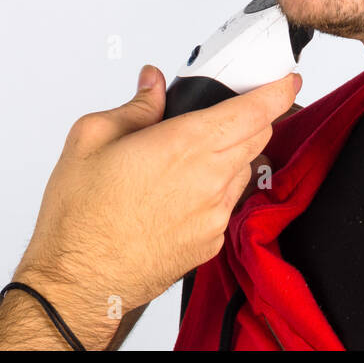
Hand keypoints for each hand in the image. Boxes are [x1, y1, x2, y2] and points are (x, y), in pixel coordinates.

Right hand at [10, 66, 301, 342]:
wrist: (78, 283)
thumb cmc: (81, 217)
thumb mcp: (91, 138)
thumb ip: (135, 105)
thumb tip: (152, 85)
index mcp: (186, 144)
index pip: (255, 110)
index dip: (277, 89)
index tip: (285, 79)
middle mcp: (210, 179)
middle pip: (259, 135)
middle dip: (252, 116)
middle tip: (226, 110)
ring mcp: (215, 214)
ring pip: (245, 169)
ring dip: (233, 154)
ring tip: (189, 156)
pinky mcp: (211, 242)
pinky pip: (228, 204)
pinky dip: (217, 189)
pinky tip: (180, 193)